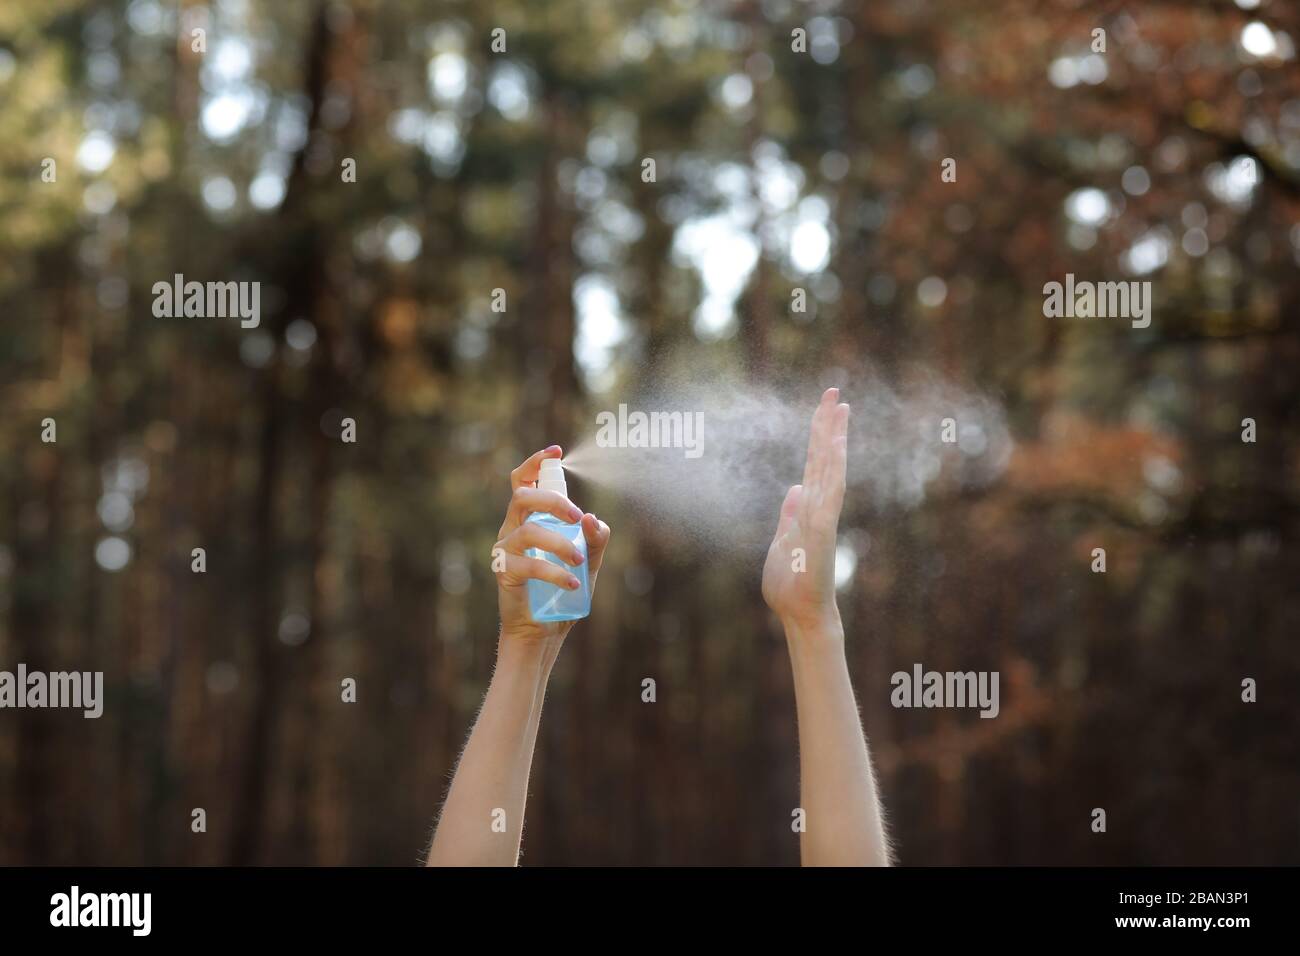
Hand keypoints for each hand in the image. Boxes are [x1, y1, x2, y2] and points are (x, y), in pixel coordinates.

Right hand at [494, 445, 610, 645]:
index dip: (535, 462)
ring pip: (528, 530)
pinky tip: (573, 581)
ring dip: (559, 543)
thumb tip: (594, 519)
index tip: (555, 451)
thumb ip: (595, 538)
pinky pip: (527, 564)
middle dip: (553, 501)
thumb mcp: (588, 560)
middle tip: (577, 518)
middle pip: (522, 497)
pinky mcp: (503, 573)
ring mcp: (505, 550)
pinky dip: (554, 572)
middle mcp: (512, 529)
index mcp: (529, 519)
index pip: (523, 481)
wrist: (543, 631)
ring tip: (579, 562)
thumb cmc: (563, 591)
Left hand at [762, 388, 849, 634]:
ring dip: (834, 438)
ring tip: (839, 407)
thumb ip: (790, 516)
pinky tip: (837, 445)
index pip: (815, 464)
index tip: (825, 408)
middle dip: (828, 425)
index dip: (819, 435)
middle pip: (825, 458)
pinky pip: (832, 493)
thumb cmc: (792, 585)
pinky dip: (835, 468)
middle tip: (834, 391)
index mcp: (807, 509)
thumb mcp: (784, 542)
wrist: (801, 614)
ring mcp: (824, 517)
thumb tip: (795, 488)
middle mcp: (820, 508)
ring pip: (831, 469)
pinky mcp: (823, 530)